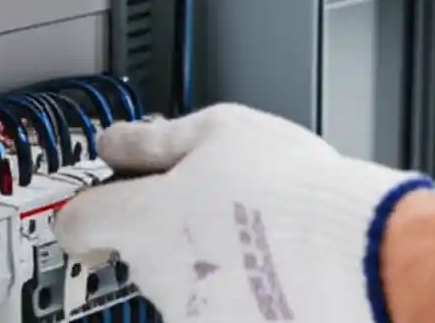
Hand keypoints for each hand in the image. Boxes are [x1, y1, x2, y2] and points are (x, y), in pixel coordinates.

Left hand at [54, 103, 434, 321]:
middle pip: (137, 248)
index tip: (103, 197)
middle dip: (166, 225)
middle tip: (215, 198)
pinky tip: (276, 265)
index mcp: (144, 221)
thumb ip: (154, 139)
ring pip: (183, 278)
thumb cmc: (293, 191)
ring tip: (260, 230)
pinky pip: (222, 304)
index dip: (86, 206)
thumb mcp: (220, 129)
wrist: (358, 255)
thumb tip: (117, 140)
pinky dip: (241, 288)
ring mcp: (195, 313)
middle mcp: (159, 276)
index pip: (77, 223)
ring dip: (209, 256)